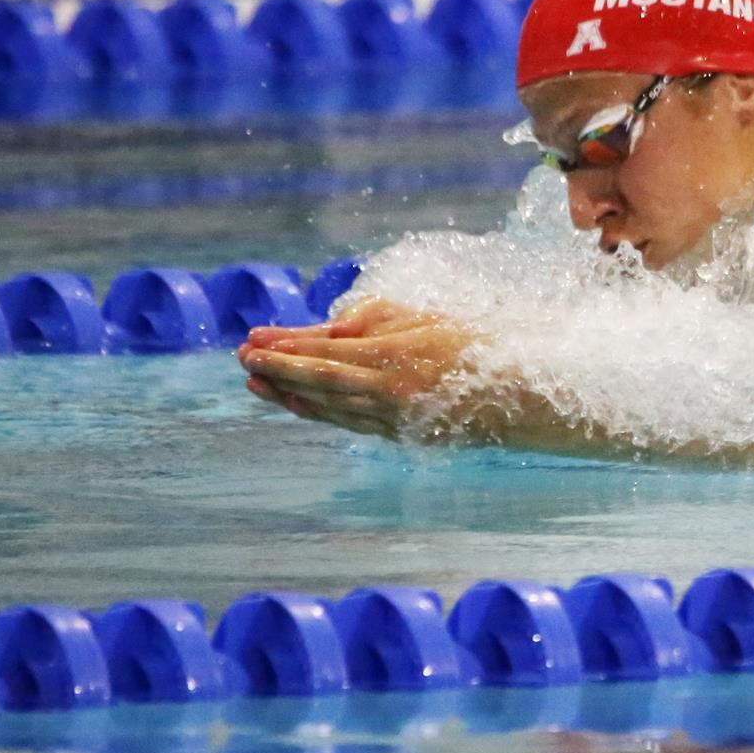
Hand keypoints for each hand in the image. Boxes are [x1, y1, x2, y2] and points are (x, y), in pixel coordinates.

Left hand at [238, 298, 478, 438]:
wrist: (510, 395)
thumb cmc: (469, 347)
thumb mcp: (423, 318)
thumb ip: (374, 318)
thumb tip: (329, 330)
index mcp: (395, 356)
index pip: (327, 352)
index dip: (287, 347)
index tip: (254, 339)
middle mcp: (388, 390)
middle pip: (320, 381)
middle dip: (278, 369)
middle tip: (243, 358)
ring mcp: (391, 417)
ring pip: (329, 406)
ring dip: (288, 394)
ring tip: (255, 382)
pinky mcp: (396, 433)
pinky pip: (347, 422)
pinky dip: (317, 412)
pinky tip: (295, 403)